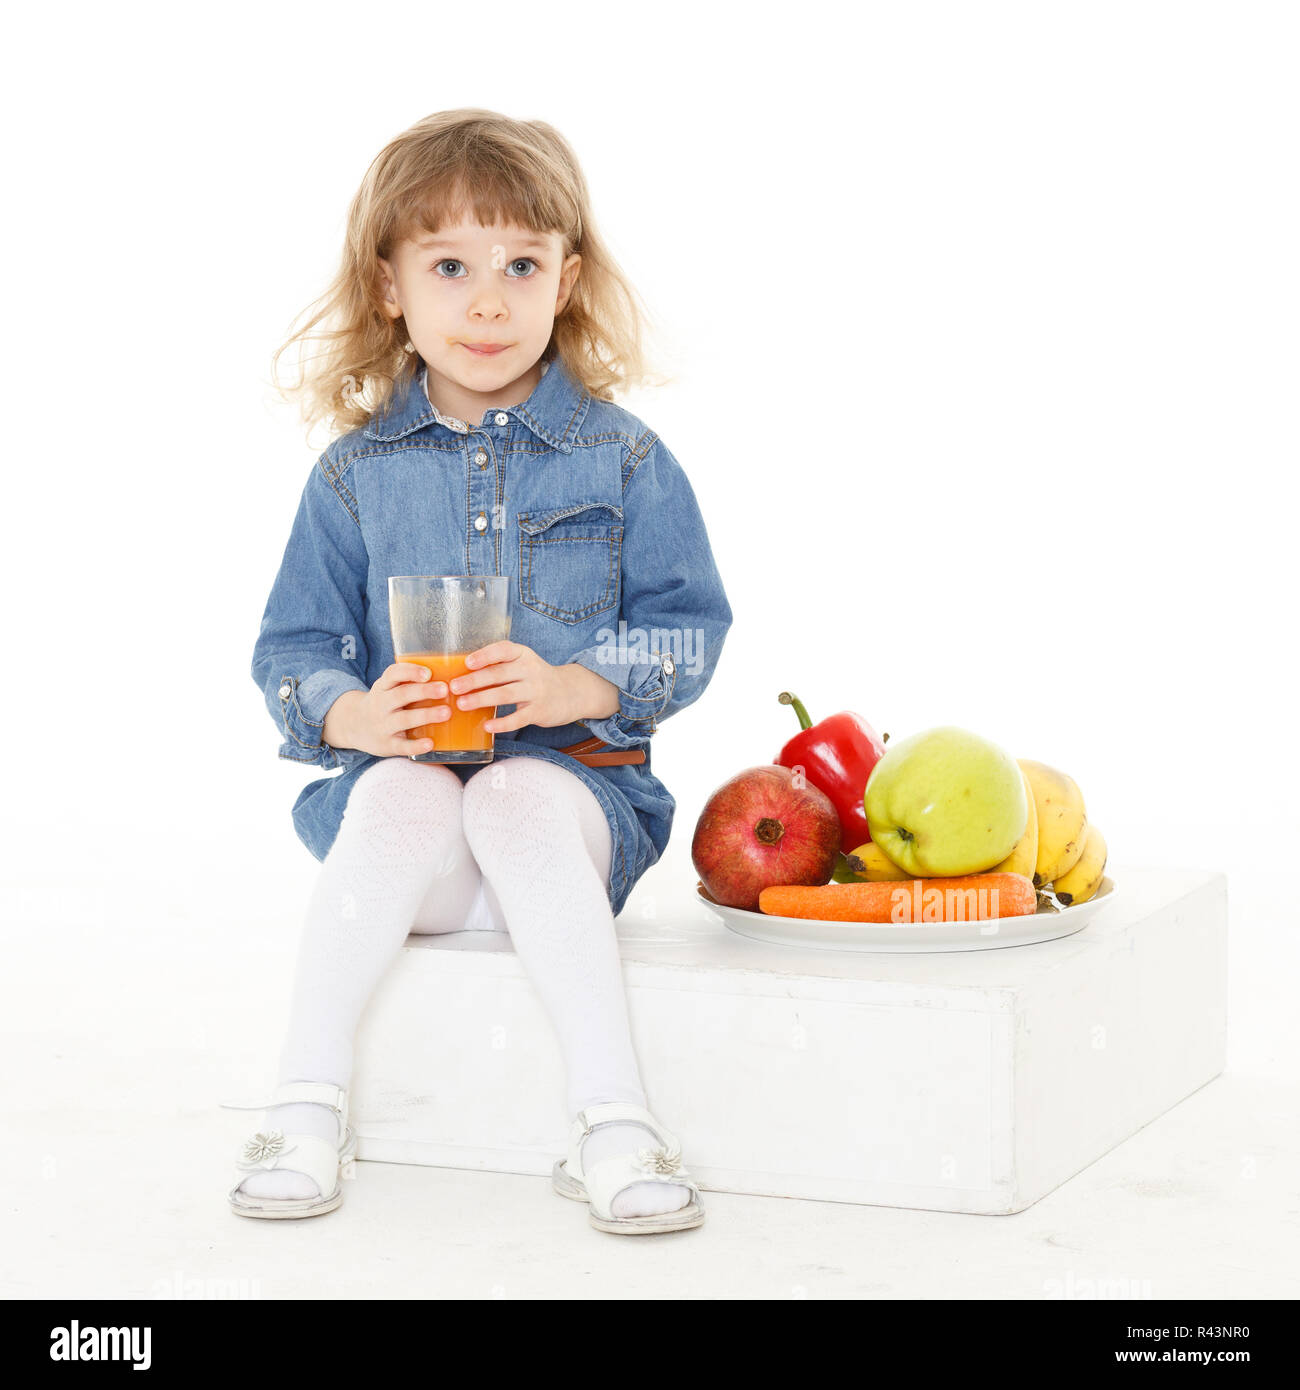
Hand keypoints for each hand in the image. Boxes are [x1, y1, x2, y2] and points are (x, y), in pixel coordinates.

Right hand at [322, 662, 449, 757]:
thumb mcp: (387, 688)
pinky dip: (416, 746)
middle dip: (424, 691)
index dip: (410, 671)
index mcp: (383, 687)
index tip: (428, 673)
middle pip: (401, 695)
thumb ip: (409, 681)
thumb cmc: (383, 703)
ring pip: (404, 719)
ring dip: (426, 715)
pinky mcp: (387, 744)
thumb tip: (448, 675)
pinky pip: (401, 746)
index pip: (393, 674)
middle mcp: (381, 704)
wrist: (354, 726)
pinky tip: (430, 743)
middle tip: (445, 689)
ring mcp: (383, 725)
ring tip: (446, 712)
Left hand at [445, 640, 618, 733]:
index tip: (467, 663)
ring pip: (506, 694)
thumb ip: (499, 665)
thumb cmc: (535, 678)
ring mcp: (536, 691)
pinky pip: (518, 718)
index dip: (485, 655)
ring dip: (482, 699)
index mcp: (523, 654)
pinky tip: (487, 726)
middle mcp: (531, 670)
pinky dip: (502, 723)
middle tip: (454, 688)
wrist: (572, 692)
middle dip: (474, 680)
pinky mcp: (539, 711)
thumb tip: (461, 674)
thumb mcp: (523, 663)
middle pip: (499, 674)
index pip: (503, 650)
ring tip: (462, 704)